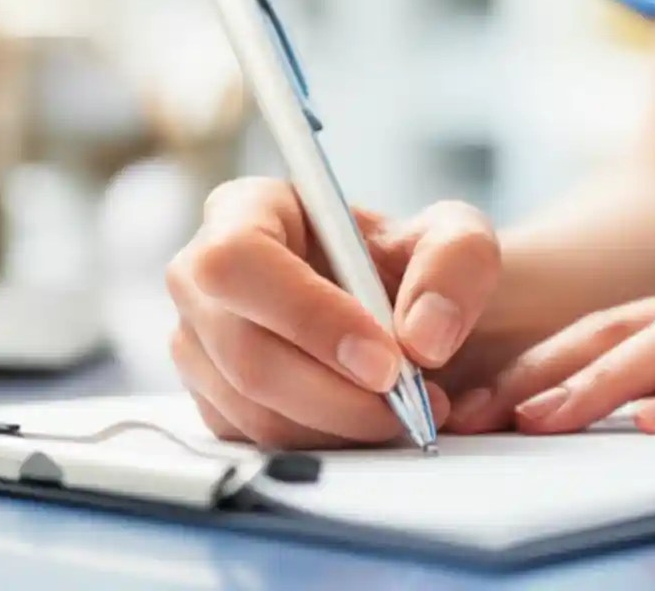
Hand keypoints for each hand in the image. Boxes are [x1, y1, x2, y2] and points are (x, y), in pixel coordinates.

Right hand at [165, 178, 500, 448]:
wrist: (402, 316)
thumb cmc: (410, 265)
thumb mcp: (457, 239)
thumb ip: (457, 264)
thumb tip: (422, 335)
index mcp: (243, 210)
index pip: (239, 261)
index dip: (307, 315)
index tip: (385, 360)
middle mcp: (201, 277)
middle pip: (245, 351)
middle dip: (338, 393)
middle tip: (411, 402)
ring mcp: (198, 344)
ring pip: (253, 409)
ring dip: (341, 425)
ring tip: (403, 409)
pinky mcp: (212, 402)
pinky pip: (258, 442)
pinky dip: (325, 444)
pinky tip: (366, 421)